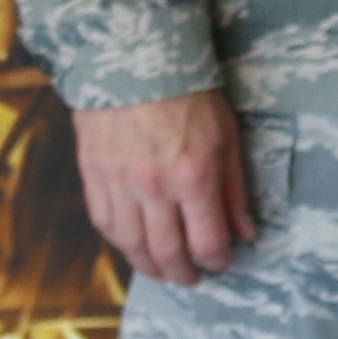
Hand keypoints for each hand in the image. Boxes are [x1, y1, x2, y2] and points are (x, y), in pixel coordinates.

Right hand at [75, 85, 250, 283]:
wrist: (134, 60)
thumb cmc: (189, 94)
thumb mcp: (227, 136)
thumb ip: (234, 189)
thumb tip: (244, 232)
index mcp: (194, 176)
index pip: (207, 242)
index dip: (218, 261)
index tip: (223, 261)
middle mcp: (154, 187)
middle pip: (167, 253)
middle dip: (184, 274)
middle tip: (194, 278)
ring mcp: (119, 183)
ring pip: (132, 246)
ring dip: (150, 267)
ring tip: (164, 271)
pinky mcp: (93, 175)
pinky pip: (105, 224)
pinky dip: (121, 243)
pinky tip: (134, 247)